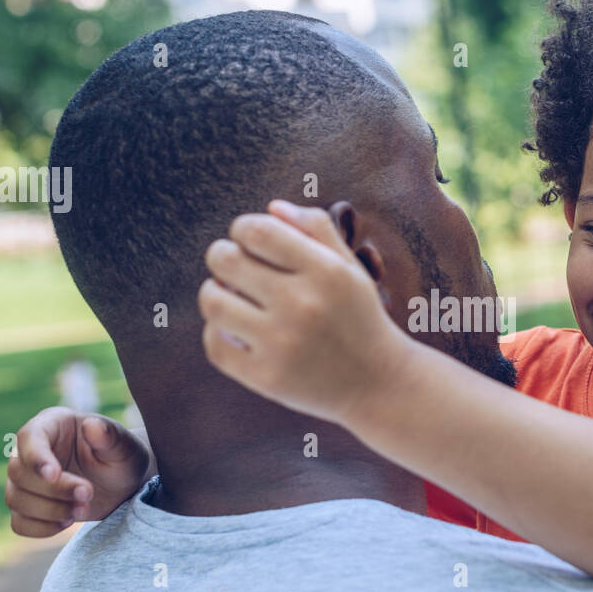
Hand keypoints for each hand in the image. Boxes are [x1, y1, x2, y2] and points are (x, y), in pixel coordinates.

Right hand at [6, 407, 152, 536]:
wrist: (124, 484)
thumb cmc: (123, 458)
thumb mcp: (125, 446)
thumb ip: (110, 436)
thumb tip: (91, 425)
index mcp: (52, 424)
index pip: (29, 437)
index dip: (36, 457)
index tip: (54, 475)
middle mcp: (32, 450)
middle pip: (19, 472)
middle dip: (54, 489)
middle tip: (88, 493)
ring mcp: (26, 479)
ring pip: (15, 498)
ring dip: (50, 510)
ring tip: (84, 508)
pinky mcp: (29, 506)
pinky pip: (19, 523)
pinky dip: (41, 528)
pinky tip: (67, 521)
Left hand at [199, 199, 412, 426]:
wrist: (379, 384)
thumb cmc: (360, 319)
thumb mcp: (351, 269)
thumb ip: (317, 230)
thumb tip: (272, 207)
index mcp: (324, 271)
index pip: (256, 230)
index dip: (242, 229)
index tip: (248, 241)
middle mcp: (302, 305)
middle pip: (225, 260)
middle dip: (222, 256)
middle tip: (233, 268)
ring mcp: (282, 343)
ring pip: (213, 301)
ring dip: (214, 293)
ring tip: (229, 297)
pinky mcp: (267, 377)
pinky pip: (215, 344)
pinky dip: (217, 333)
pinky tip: (234, 330)